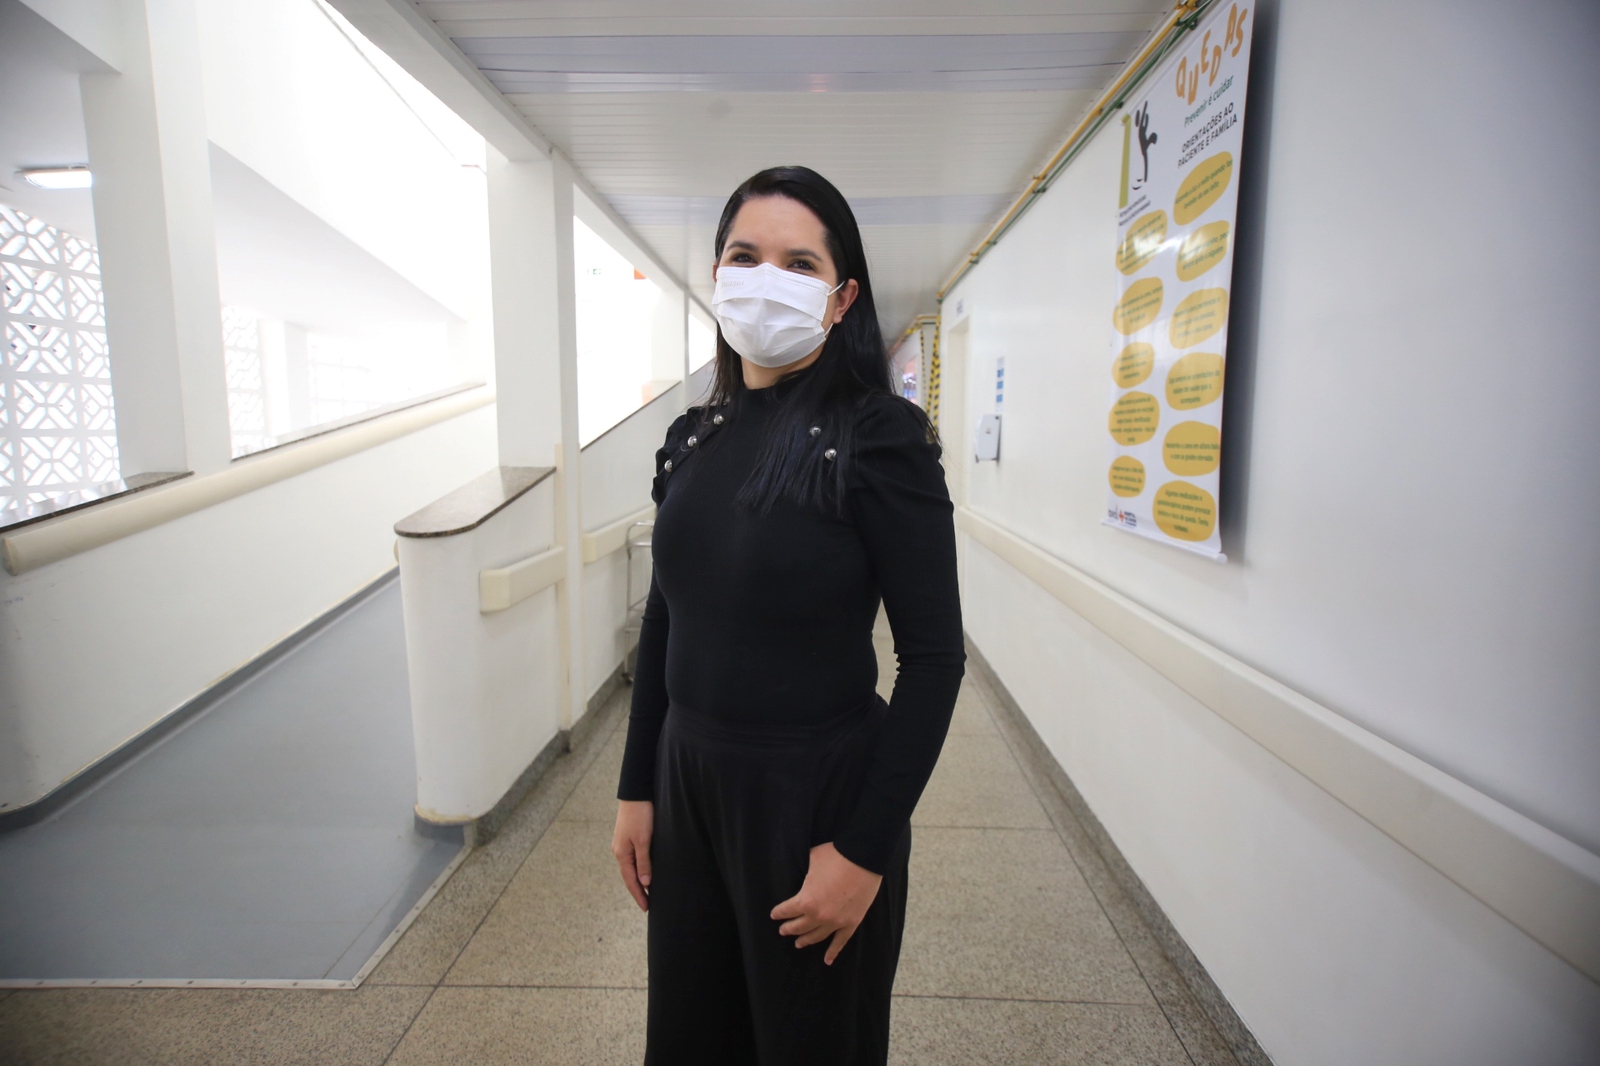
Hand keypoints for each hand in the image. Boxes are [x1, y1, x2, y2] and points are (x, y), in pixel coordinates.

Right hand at [612, 800, 653, 910]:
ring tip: (648, 892)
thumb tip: (645, 883)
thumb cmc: (640, 816)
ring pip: (631, 867)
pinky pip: (633, 858)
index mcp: (622, 854)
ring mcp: (622, 844)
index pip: (630, 881)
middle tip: (647, 904)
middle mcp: (619, 851)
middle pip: (629, 876)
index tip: (646, 908)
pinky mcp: (628, 837)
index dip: (638, 895)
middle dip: (638, 890)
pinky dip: (639, 868)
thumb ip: (644, 862)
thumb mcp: (644, 840)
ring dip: (638, 880)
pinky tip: (645, 871)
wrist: (636, 793)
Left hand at [770, 843, 882, 964]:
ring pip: (816, 937)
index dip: (779, 913)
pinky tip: (827, 960)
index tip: (775, 914)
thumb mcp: (811, 860)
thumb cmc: (836, 856)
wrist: (864, 858)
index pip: (786, 911)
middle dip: (788, 928)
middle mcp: (818, 916)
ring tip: (798, 943)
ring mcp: (836, 922)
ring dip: (805, 940)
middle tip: (783, 930)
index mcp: (805, 900)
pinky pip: (840, 942)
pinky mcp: (851, 923)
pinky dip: (833, 952)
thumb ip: (804, 871)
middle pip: (799, 927)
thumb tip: (801, 870)